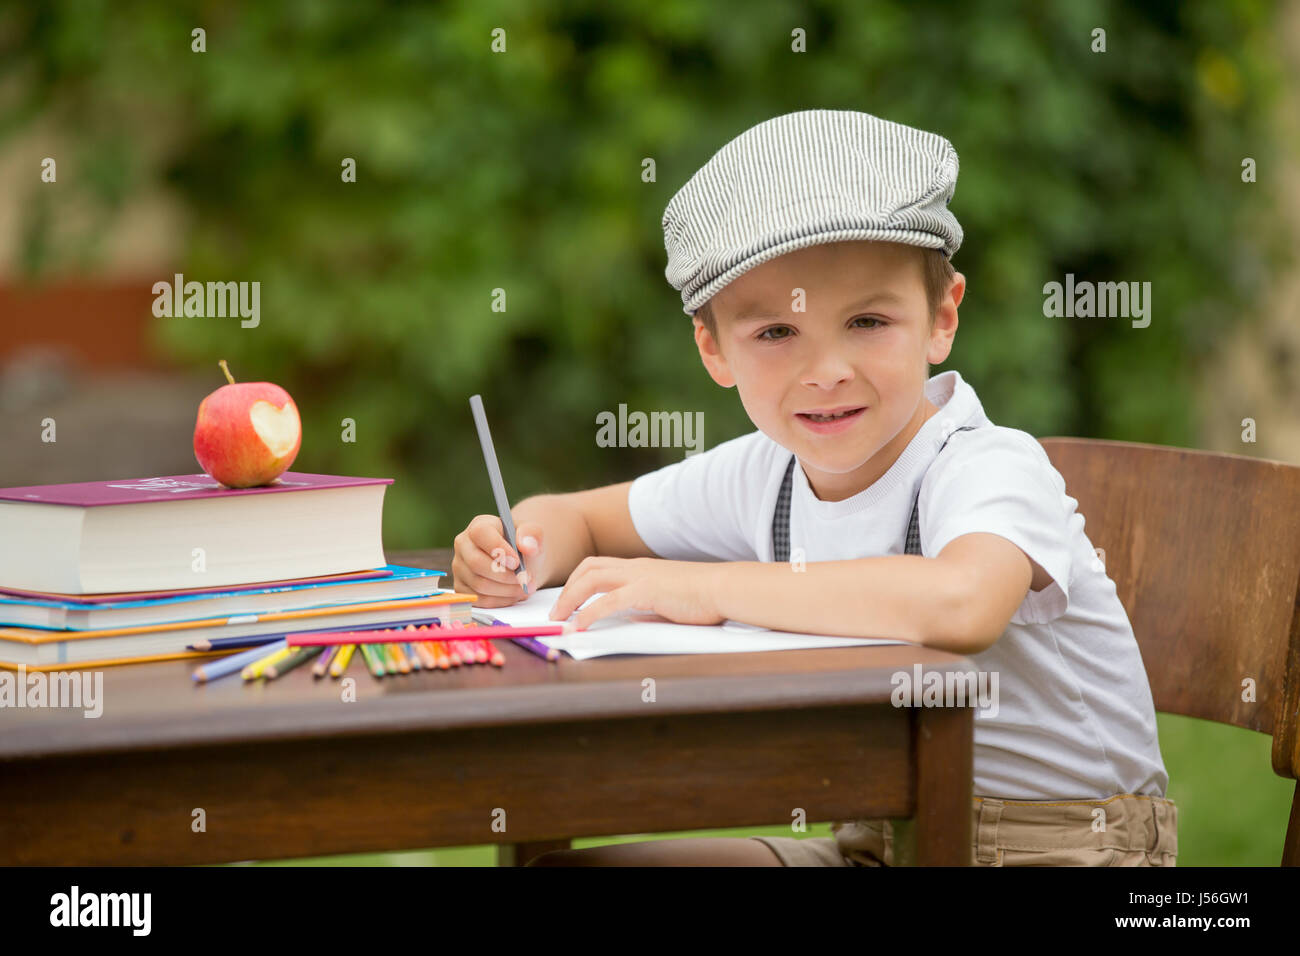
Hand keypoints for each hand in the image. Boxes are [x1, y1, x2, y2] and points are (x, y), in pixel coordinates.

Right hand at [451, 515, 545, 607]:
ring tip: (524, 587)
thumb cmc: (522, 547)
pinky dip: (501, 601)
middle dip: (505, 576)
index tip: (517, 563)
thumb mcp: (532, 535)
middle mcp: (464, 545)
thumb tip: (527, 546)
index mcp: (479, 526)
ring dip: (507, 590)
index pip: (480, 534)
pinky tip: (513, 594)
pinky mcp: (461, 588)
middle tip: (525, 580)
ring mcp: (460, 568)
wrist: (519, 564)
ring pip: (479, 585)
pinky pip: (479, 600)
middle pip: (476, 563)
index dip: (498, 549)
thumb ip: (532, 534)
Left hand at [546, 556, 725, 629]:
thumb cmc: (704, 597)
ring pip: (591, 580)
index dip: (578, 581)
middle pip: (588, 568)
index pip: (599, 566)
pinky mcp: (647, 591)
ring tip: (558, 620)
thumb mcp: (668, 600)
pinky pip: (608, 602)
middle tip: (555, 612)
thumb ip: (647, 606)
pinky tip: (578, 627)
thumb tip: (629, 619)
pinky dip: (588, 613)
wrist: (725, 588)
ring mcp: (641, 576)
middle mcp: (636, 567)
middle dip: (567, 589)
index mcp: (641, 568)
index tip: (567, 600)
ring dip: (569, 600)